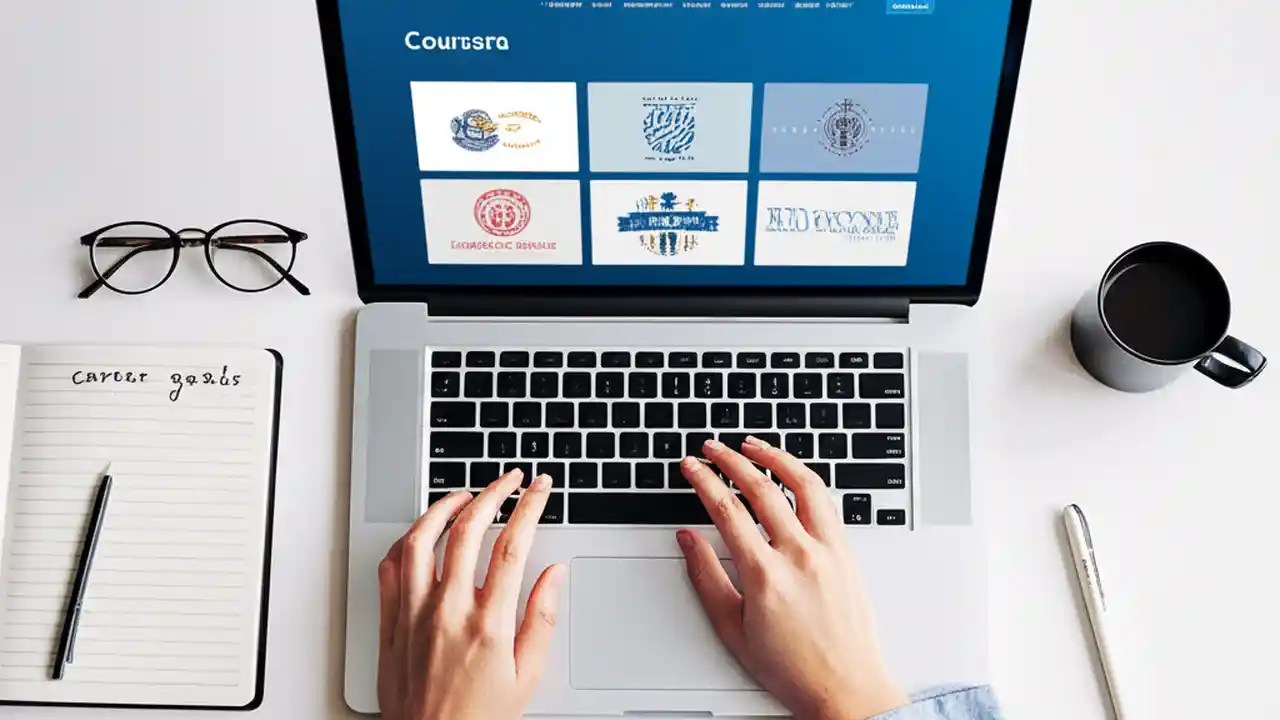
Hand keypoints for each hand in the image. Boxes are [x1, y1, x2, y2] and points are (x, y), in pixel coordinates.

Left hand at [376, 469, 564, 719]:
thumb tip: (554, 574)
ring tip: (464, 495)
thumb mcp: (528, 676)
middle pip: (468, 530)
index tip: (538, 488)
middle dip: (492, 492)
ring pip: (421, 540)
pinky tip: (421, 534)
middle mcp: (448, 611)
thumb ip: (542, 619)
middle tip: (507, 479)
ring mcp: (413, 614)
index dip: (529, 506)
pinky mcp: (390, 624)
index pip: (512, 545)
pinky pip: (390, 569)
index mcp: (489, 623)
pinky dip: (405, 542)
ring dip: (444, 507)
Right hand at [676, 437, 907, 719]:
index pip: (728, 510)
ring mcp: (829, 551)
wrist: (847, 690)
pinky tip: (791, 472)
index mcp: (766, 576)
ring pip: (802, 484)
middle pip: (761, 489)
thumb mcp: (733, 630)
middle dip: (731, 460)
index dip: (704, 481)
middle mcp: (800, 556)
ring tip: (753, 445)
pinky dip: (805, 478)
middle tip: (712, 449)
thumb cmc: (793, 668)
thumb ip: (707, 578)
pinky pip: (825, 502)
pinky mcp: (847, 552)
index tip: (692, 466)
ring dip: (774, 457)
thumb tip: (688, 540)